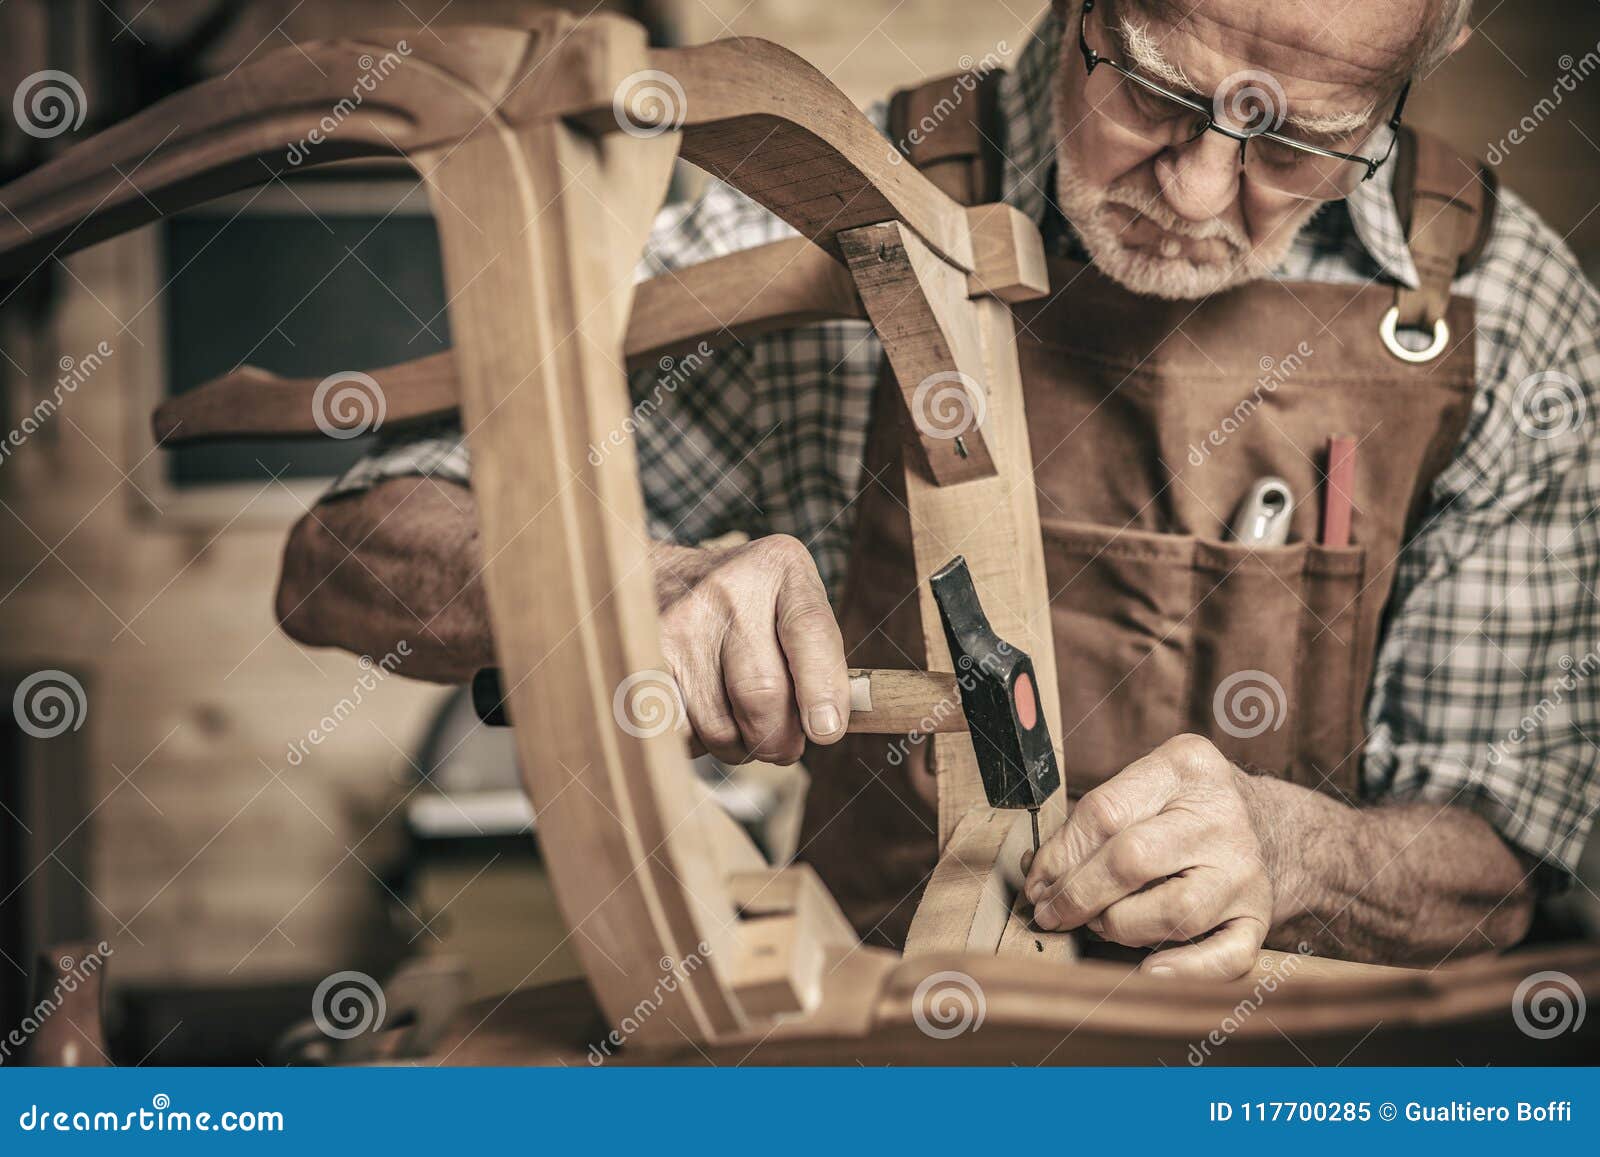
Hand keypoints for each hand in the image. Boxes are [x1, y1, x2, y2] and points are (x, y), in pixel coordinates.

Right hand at [656, 535, 849, 764]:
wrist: (663, 579)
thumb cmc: (746, 609)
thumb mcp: (791, 607)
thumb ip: (820, 659)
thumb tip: (825, 730)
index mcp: (780, 570)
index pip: (809, 631)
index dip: (821, 687)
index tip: (825, 730)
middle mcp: (728, 589)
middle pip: (762, 694)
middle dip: (779, 740)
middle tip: (784, 745)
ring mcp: (679, 621)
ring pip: (719, 727)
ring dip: (737, 747)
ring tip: (739, 723)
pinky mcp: (642, 657)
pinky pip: (678, 733)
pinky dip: (696, 744)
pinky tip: (700, 717)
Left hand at [1023, 734, 1279, 979]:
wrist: (1269, 824)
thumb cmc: (1183, 807)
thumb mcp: (1144, 784)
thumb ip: (1091, 823)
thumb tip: (1039, 880)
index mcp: (1185, 768)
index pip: (1104, 813)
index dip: (1059, 857)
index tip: (1036, 885)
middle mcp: (1221, 818)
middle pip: (1133, 861)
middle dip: (1078, 895)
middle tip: (1052, 914)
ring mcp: (1245, 871)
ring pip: (1172, 913)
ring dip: (1120, 927)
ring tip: (1101, 923)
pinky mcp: (1259, 917)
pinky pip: (1226, 957)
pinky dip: (1186, 971)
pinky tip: (1150, 971)